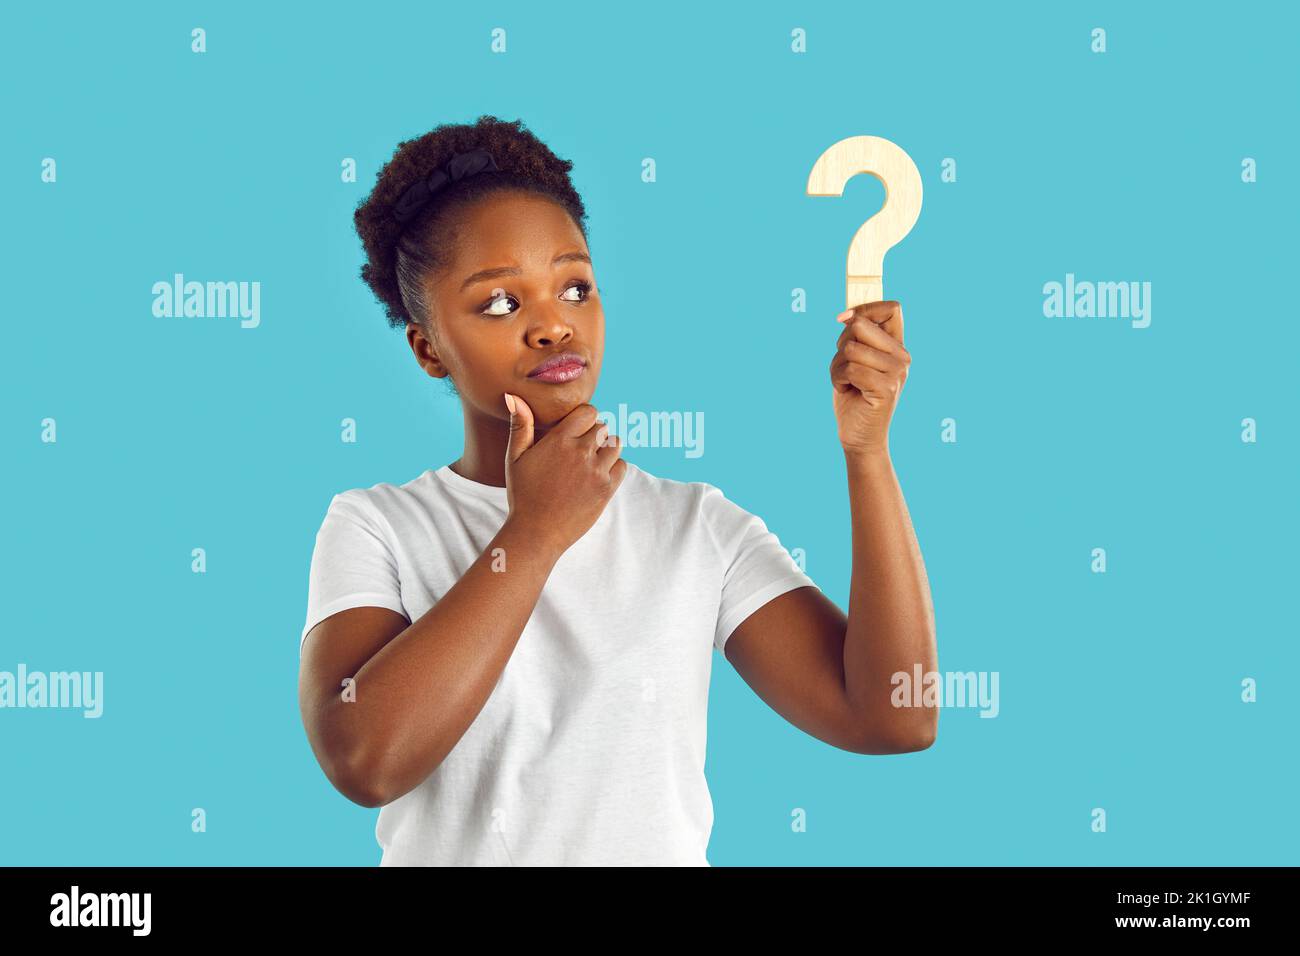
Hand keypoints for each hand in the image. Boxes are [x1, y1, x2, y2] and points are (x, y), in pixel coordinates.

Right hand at [502, 393, 627, 554]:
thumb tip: (513, 396)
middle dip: (594, 435)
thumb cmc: (523, 495)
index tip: (577, 430)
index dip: (585, 419)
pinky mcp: (606, 489)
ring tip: (591, 460)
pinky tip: (599, 474)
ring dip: (607, 448)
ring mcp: (596, 471)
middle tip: (581, 450)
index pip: (589, 412)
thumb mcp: (515, 459)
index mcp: (559, 441)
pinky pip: (622, 466)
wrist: (536, 533)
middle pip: (602, 428)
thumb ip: (520, 426)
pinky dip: (615, 467)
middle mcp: (580, 452)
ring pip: (615, 444)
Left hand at [829, 300, 910, 457]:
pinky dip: (838, 380)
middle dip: (841, 343)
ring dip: (836, 366)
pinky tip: (846, 391)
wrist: (859, 436)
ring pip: (851, 348)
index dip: (865, 308)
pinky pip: (850, 369)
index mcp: (896, 346)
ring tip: (845, 382)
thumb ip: (856, 337)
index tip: (843, 319)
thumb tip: (846, 315)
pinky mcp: (887, 388)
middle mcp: (902, 356)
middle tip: (844, 366)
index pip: (892, 308)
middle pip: (860, 325)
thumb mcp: (854, 360)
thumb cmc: (853, 396)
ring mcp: (897, 372)